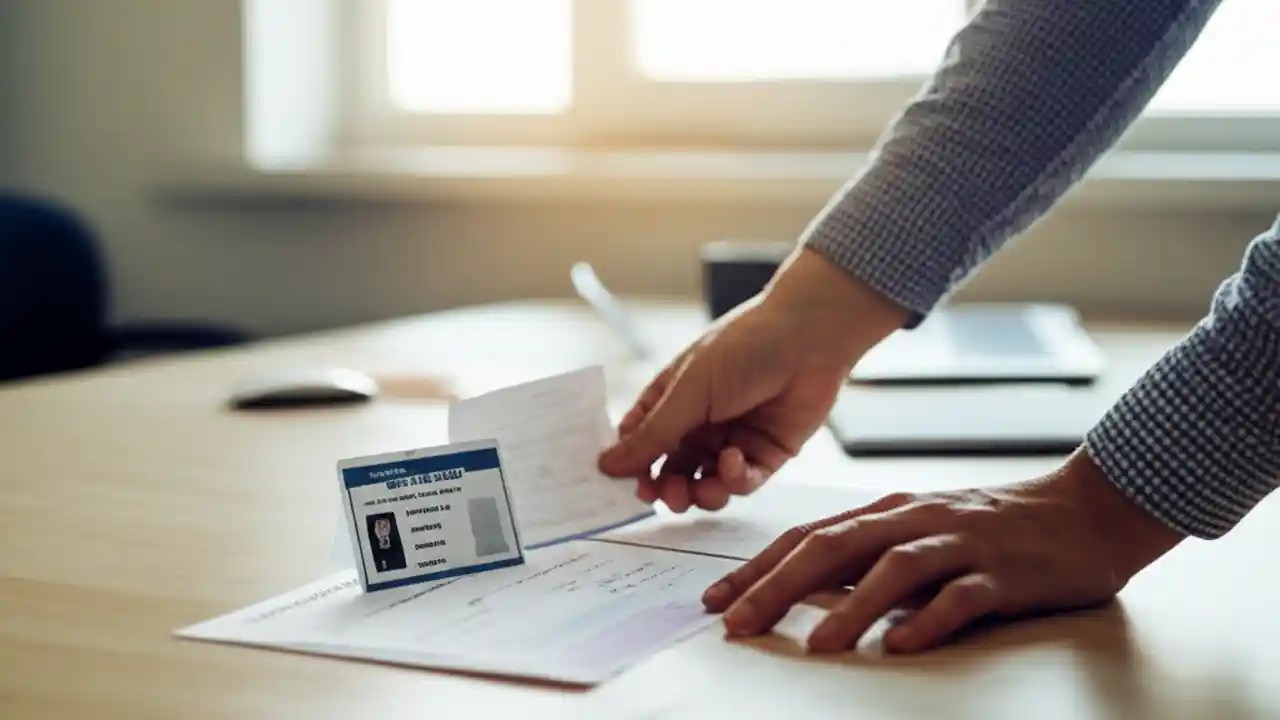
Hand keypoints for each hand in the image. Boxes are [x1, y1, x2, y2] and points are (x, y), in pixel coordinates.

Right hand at [597, 249, 906, 511]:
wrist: (810, 338)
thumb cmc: (744, 347)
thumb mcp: (689, 390)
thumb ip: (652, 434)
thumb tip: (607, 465)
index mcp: (673, 399)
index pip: (640, 440)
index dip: (631, 464)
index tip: (622, 483)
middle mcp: (700, 422)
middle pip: (672, 470)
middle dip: (666, 488)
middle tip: (663, 495)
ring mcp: (732, 439)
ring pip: (706, 484)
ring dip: (700, 493)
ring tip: (700, 489)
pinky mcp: (765, 454)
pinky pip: (742, 482)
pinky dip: (734, 479)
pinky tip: (734, 460)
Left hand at [701, 450, 1183, 652]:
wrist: (1086, 509)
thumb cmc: (995, 526)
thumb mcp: (922, 532)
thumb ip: (870, 557)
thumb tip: (809, 592)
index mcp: (890, 511)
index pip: (810, 536)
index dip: (759, 567)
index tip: (716, 599)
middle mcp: (917, 520)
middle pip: (836, 547)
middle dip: (779, 585)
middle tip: (738, 623)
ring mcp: (962, 543)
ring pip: (895, 569)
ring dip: (851, 607)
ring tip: (817, 645)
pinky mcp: (1005, 572)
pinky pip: (963, 597)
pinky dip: (931, 619)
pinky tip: (903, 645)